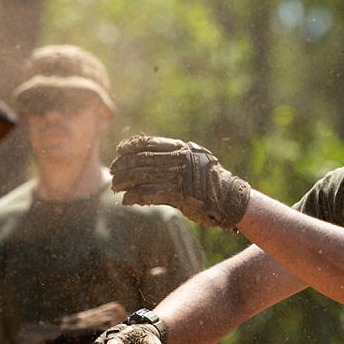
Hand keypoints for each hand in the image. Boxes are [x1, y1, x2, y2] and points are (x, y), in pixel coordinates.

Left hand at [110, 136, 250, 228]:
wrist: (230, 198)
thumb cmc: (210, 180)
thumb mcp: (194, 160)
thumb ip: (173, 157)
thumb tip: (148, 159)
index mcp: (181, 148)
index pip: (148, 143)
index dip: (130, 146)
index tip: (119, 152)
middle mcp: (179, 160)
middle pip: (141, 160)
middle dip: (123, 165)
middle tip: (112, 172)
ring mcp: (179, 177)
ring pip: (142, 177)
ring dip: (125, 182)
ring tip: (115, 187)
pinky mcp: (180, 195)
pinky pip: (150, 194)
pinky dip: (135, 197)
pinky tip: (127, 200)